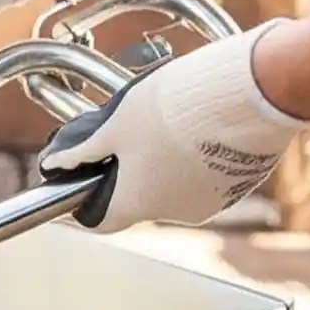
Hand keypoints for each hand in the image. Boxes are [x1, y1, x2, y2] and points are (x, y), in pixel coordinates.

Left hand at [37, 19, 309, 233]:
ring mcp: (210, 200)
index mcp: (137, 202)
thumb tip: (55, 165)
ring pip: (173, 182)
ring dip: (164, 157)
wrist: (254, 90)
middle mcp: (173, 212)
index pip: (98, 218)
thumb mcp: (117, 123)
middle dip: (128, 166)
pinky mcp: (237, 183)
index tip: (76, 179)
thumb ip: (84, 150)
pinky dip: (196, 153)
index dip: (81, 198)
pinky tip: (198, 122)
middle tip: (128, 129)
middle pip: (137, 196)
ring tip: (168, 117)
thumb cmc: (179, 106)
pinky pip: (206, 172)